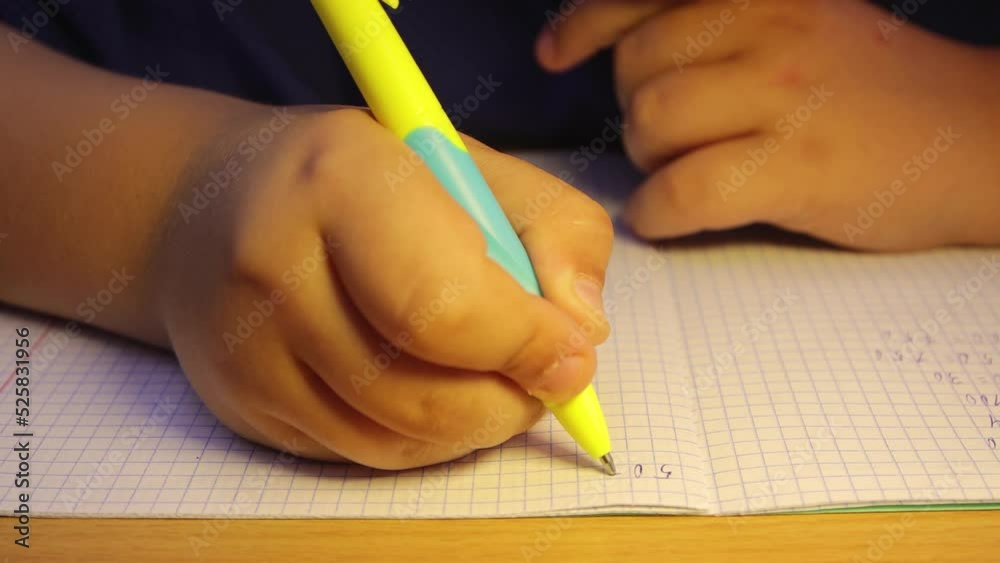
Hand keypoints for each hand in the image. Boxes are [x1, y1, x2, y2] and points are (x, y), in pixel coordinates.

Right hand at [152, 107, 612, 468]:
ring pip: (396, 439)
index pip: (442, 304)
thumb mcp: (469, 161)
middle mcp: (273, 269)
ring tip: (499, 379)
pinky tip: (439, 390)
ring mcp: (245, 350)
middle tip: (547, 377)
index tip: (571, 352)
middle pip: (422, 392)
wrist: (212, 203)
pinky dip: (426, 439)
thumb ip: (554, 227)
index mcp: (339, 181)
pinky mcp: (242, 404)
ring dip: (476, 426)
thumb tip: (581, 327)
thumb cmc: (361, 177)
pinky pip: (362, 454)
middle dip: (512, 400)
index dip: (523, 344)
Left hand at [537, 0, 999, 249]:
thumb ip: (720, 24)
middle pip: (637, 70)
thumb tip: (624, 47)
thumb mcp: (800, 23)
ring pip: (651, 126)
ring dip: (650, 161)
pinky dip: (658, 211)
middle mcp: (769, 27)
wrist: (970, 140)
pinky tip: (669, 214)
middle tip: (671, 134)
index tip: (555, 55)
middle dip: (636, 110)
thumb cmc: (870, 87)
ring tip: (686, 170)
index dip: (585, 25)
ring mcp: (782, 96)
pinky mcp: (793, 168)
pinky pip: (680, 191)